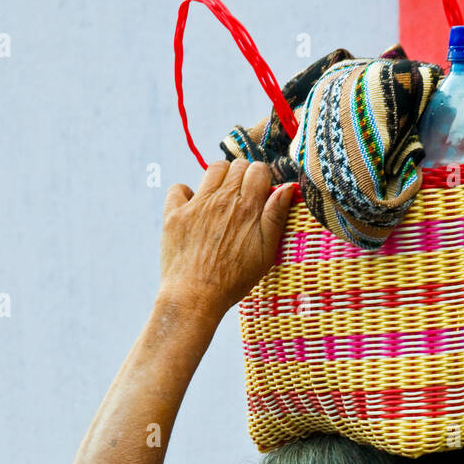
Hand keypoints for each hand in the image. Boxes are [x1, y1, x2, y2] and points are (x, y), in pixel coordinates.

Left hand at [159, 158, 296, 319]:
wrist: (195, 297)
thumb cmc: (234, 280)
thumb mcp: (266, 253)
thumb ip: (276, 217)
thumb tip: (288, 187)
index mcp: (248, 208)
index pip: (258, 170)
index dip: (262, 178)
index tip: (260, 193)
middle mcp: (222, 200)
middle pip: (236, 166)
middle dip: (242, 176)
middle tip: (242, 198)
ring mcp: (196, 205)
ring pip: (212, 169)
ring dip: (219, 178)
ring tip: (221, 199)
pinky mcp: (175, 214)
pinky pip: (179, 188)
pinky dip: (186, 193)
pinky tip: (192, 208)